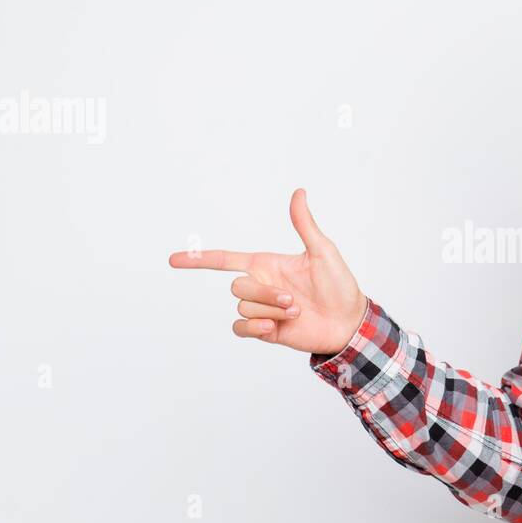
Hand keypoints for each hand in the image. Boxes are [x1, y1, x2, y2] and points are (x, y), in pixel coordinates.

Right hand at [168, 188, 367, 354]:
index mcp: (267, 264)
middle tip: (294, 300)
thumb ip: (304, 224)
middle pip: (238, 287)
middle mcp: (261, 285)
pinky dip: (254, 327)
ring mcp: (262, 308)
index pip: (225, 260)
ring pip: (242, 307)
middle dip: (265, 294)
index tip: (173, 260)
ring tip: (295, 313)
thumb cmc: (339, 285)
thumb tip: (298, 192)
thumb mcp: (323, 251)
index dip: (199, 259)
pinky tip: (275, 326)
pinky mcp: (265, 330)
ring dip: (269, 310)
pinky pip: (241, 328)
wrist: (348, 322)